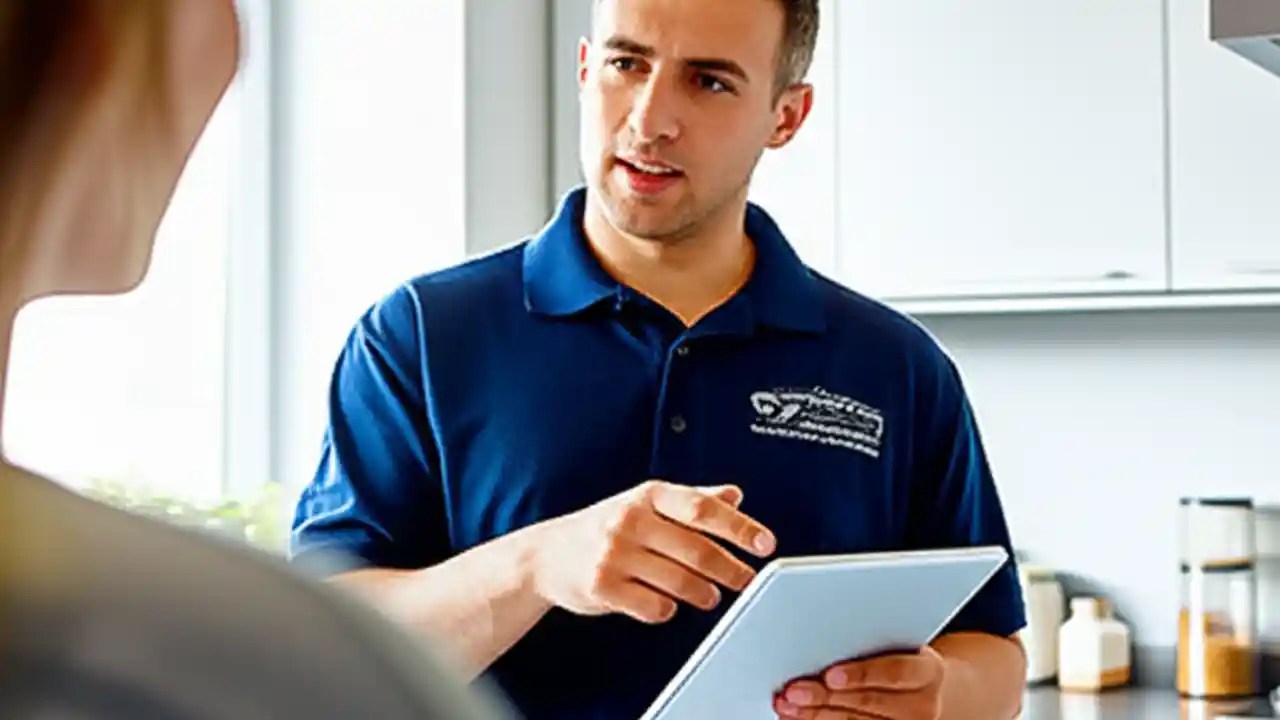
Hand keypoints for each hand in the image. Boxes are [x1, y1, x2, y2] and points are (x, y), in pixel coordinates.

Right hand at [527, 480, 776, 622]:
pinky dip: (668, 609)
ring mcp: (613, 554)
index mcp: (647, 496)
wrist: (546, 555)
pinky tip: (667, 603)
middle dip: (731, 569)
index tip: (765, 543)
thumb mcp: (645, 503)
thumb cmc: (604, 527)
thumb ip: (691, 499)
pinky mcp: (601, 586)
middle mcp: (630, 520)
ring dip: (704, 594)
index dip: (739, 527)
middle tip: (747, 580)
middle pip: (697, 550)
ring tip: (710, 596)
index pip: (702, 509)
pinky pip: (653, 606)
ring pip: (679, 582)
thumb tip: (734, 495)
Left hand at [774, 646, 945, 719]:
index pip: (896, 673)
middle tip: (794, 690)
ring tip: (787, 704)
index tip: (831, 675)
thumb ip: (869, 639)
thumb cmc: (898, 654)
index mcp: (927, 671)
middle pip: (869, 701)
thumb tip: (822, 633)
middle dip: (826, 696)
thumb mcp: (896, 641)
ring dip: (816, 714)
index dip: (862, 674)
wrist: (922, 687)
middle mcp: (923, 705)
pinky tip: (798, 716)